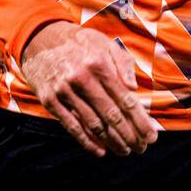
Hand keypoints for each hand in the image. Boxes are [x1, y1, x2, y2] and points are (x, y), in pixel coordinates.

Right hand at [19, 21, 157, 156]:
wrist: (39, 38)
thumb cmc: (79, 42)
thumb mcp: (104, 43)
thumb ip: (123, 62)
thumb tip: (134, 88)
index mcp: (99, 64)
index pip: (125, 99)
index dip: (140, 121)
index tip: (151, 136)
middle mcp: (82, 78)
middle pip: (111, 115)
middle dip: (129, 136)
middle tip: (141, 148)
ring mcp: (65, 91)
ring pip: (93, 124)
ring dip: (112, 142)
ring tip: (124, 151)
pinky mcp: (50, 100)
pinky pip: (72, 126)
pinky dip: (87, 142)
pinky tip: (101, 151)